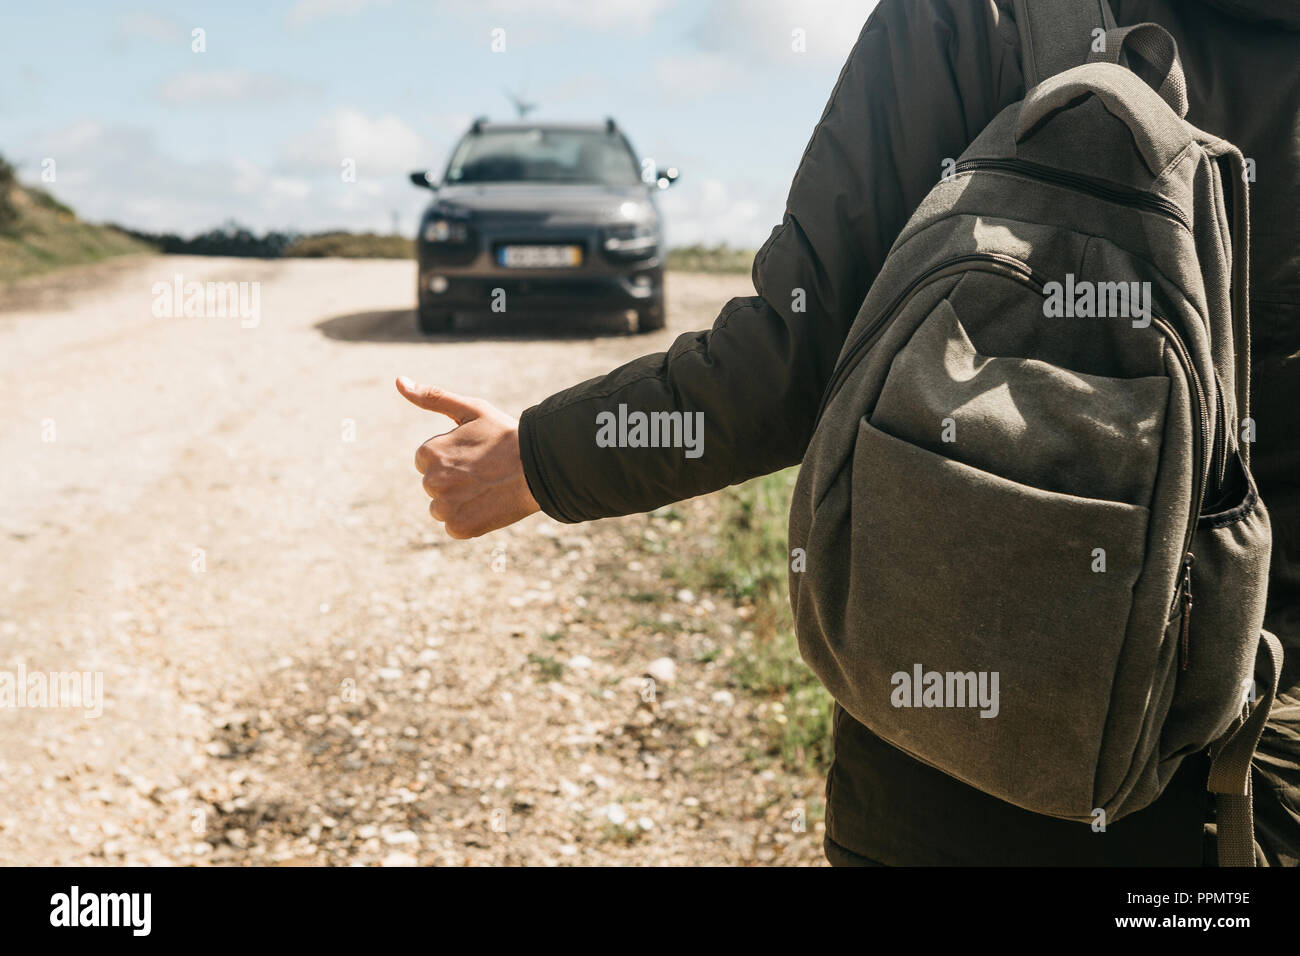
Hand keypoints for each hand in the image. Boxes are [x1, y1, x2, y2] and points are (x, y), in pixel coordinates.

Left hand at [396, 377, 539, 538]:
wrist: (541, 468)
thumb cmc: (506, 436)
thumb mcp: (470, 410)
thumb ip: (433, 397)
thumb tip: (398, 381)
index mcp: (429, 453)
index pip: (427, 461)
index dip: (452, 457)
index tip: (475, 454)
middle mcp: (431, 482)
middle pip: (434, 485)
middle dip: (454, 480)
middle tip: (485, 472)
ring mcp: (445, 508)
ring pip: (442, 508)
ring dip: (459, 502)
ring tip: (487, 489)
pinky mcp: (460, 528)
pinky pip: (455, 527)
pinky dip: (469, 520)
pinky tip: (489, 506)